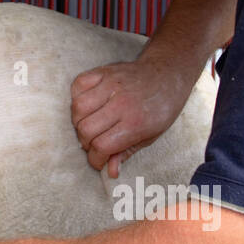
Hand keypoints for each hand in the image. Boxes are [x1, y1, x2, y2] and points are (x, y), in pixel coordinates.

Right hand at [71, 56, 188, 177]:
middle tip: (93, 143)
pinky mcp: (103, 71)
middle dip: (86, 143)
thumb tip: (110, 171)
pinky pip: (78, 85)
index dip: (95, 159)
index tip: (98, 160)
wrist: (167, 73)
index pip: (102, 146)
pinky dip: (76, 97)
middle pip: (86, 129)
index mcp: (136, 123)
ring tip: (88, 125)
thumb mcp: (151, 136)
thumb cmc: (161, 108)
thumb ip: (127, 152)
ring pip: (78, 108)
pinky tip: (86, 105)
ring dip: (78, 121)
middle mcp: (121, 103)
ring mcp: (111, 84)